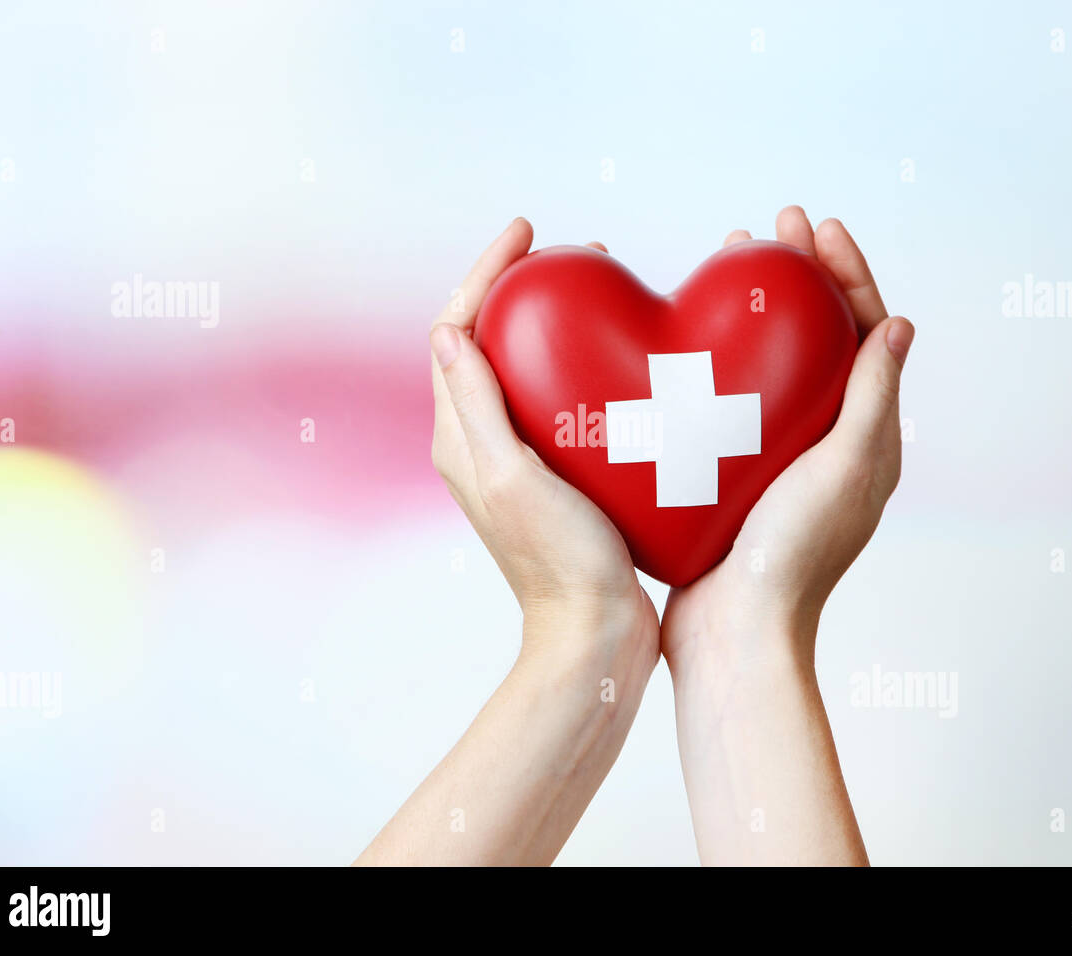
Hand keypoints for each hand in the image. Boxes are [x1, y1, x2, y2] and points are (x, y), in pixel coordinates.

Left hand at [429, 218, 657, 664]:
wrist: (596, 633)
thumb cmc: (559, 563)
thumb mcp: (511, 478)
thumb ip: (477, 406)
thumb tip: (448, 330)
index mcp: (461, 438)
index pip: (458, 332)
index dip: (486, 272)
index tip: (526, 231)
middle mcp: (482, 442)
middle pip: (489, 340)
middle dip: (520, 286)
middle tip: (571, 253)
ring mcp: (521, 457)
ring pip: (527, 365)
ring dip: (553, 318)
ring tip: (597, 284)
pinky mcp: (558, 472)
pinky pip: (561, 397)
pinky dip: (582, 361)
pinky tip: (623, 352)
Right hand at [662, 207, 913, 668]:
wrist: (735, 635)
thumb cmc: (792, 558)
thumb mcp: (843, 470)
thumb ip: (871, 399)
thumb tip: (899, 326)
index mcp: (868, 441)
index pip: (868, 337)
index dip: (848, 275)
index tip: (816, 228)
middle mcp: (830, 444)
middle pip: (822, 340)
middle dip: (803, 278)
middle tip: (772, 230)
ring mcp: (780, 459)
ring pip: (774, 364)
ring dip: (759, 309)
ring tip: (730, 263)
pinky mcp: (735, 473)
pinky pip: (734, 400)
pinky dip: (719, 357)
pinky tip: (687, 337)